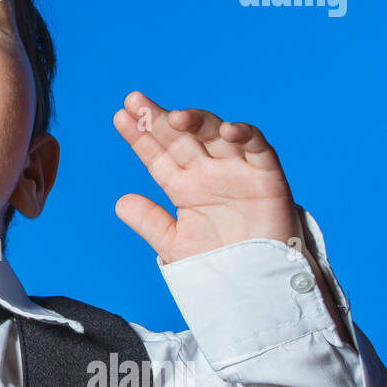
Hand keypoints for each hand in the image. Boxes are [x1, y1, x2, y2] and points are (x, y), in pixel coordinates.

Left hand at [111, 91, 304, 263]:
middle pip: (180, 138)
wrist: (256, 285)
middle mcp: (207, 172)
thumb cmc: (218, 264)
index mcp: (184, 186)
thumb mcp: (175, 245)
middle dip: (158, 119)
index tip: (119, 117)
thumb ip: (150, 223)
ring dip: (197, 121)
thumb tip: (120, 203)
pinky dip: (246, 136)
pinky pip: (258, 148)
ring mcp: (236, 171)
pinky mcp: (266, 176)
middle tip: (135, 101)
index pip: (157, 155)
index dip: (140, 136)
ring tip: (175, 117)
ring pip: (214, 134)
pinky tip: (227, 130)